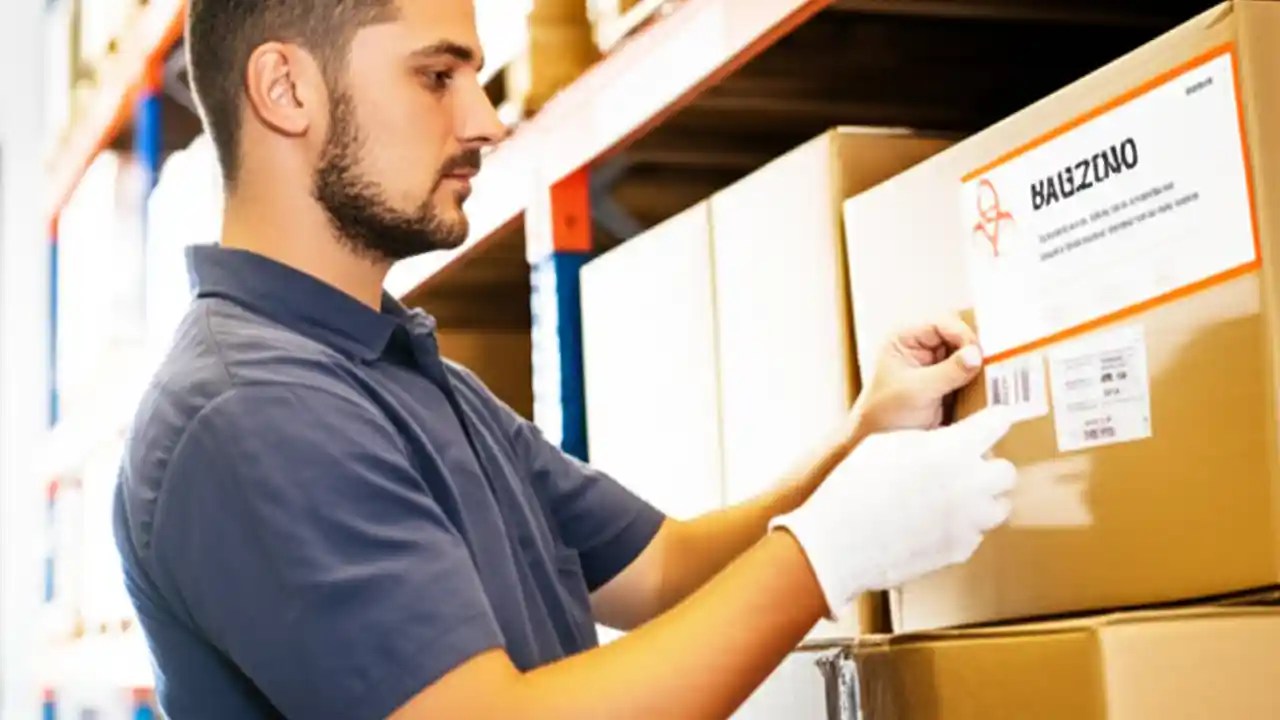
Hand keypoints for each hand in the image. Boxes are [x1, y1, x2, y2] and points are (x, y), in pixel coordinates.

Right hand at [771, 406, 1015, 617]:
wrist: (840, 540)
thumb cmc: (856, 486)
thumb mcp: (888, 444)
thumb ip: (927, 441)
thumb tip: (946, 442)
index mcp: (953, 448)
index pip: (996, 424)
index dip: (993, 420)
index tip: (992, 422)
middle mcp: (971, 483)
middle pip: (1006, 471)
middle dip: (988, 467)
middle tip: (965, 467)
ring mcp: (970, 520)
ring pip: (999, 506)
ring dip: (982, 499)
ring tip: (955, 498)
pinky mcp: (961, 549)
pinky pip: (975, 533)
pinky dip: (962, 527)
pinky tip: (934, 523)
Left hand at [855, 316, 984, 434]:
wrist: (880, 441)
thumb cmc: (887, 412)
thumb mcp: (917, 390)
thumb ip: (948, 371)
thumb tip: (976, 355)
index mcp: (905, 339)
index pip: (941, 323)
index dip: (962, 334)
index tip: (977, 352)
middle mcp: (920, 346)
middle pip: (957, 336)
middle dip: (973, 348)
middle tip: (990, 363)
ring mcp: (934, 364)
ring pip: (965, 354)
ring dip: (978, 364)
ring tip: (993, 374)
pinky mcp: (945, 382)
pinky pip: (967, 373)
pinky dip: (977, 378)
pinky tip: (987, 385)